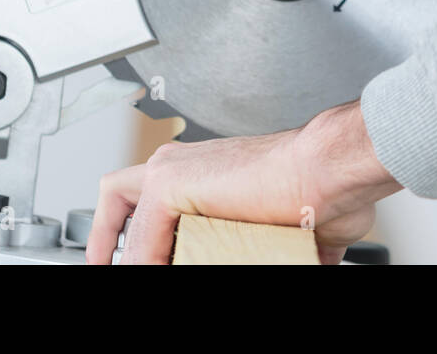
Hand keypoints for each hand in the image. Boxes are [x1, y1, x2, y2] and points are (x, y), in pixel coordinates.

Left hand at [86, 100, 400, 264]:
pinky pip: (138, 242)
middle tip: (109, 264)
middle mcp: (185, 163)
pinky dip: (141, 262)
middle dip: (107, 232)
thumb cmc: (321, 191)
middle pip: (121, 193)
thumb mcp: (290, 229)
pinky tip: (154, 272)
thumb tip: (308, 263)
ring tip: (137, 270)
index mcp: (210, 172)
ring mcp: (172, 170)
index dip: (145, 239)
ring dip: (130, 254)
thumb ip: (280, 247)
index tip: (150, 262)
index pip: (156, 201)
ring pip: (122, 209)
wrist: (328, 172)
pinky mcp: (167, 184)